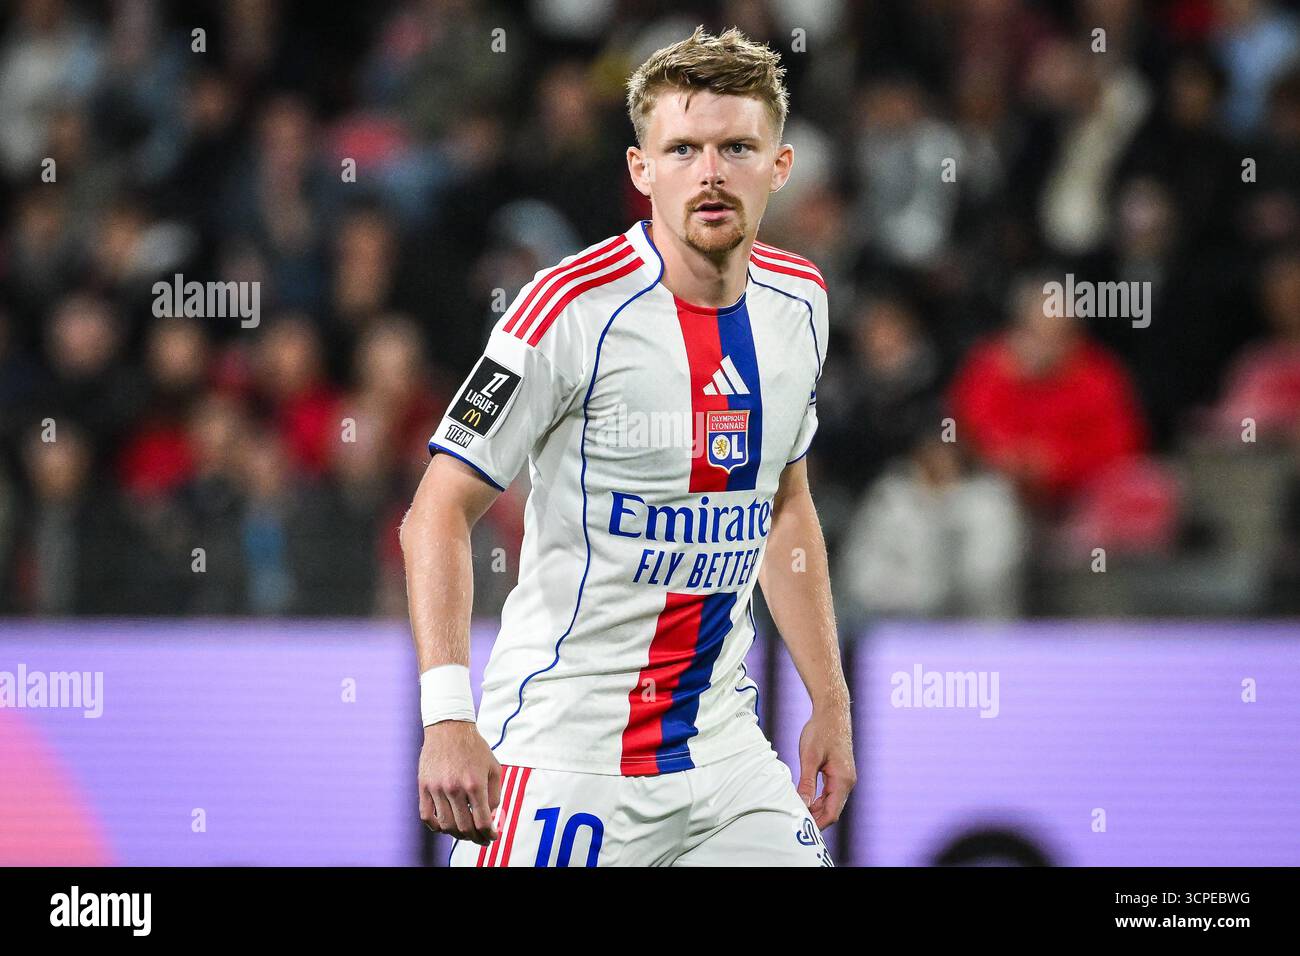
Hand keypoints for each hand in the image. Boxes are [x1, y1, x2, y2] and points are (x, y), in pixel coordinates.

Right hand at [418, 721, 502, 844]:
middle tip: (480, 839)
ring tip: (464, 832)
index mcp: (475, 784)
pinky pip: (426, 816)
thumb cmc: (475, 748)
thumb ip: (495, 794)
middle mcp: (455, 788)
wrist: (449, 728)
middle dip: (475, 838)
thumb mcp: (494, 768)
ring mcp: (437, 788)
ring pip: (445, 825)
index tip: (491, 837)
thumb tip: (491, 817)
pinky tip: (444, 826)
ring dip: (456, 834)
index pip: (482, 822)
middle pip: (464, 828)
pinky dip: (435, 826)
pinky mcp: (423, 786)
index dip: (488, 835)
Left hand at [796, 699, 855, 829]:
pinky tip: (804, 800)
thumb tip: (802, 804)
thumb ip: (806, 782)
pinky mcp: (839, 773)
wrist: (832, 713)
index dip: (817, 824)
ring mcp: (845, 778)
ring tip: (796, 812)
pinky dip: (818, 799)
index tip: (800, 827)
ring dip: (815, 809)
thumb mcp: (809, 757)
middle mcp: (848, 782)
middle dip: (815, 818)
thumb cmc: (821, 731)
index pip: (832, 813)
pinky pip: (830, 793)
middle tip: (793, 822)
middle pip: (832, 810)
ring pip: (830, 802)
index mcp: (843, 780)